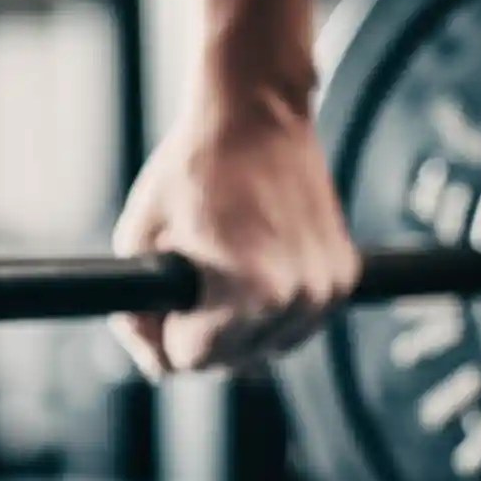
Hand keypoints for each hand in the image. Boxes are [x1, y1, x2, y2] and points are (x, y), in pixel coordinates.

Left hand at [110, 56, 359, 375]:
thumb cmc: (191, 170)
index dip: (159, 333)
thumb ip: (136, 313)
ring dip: (234, 328)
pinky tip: (248, 269)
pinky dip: (267, 311)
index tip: (156, 300)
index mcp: (250, 291)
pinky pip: (293, 324)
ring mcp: (327, 290)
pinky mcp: (343, 277)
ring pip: (263, 350)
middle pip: (227, 364)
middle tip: (182, 280)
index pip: (188, 361)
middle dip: (195, 334)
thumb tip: (154, 365)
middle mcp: (299, 297)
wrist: (254, 115)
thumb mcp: (139, 242)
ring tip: (216, 269)